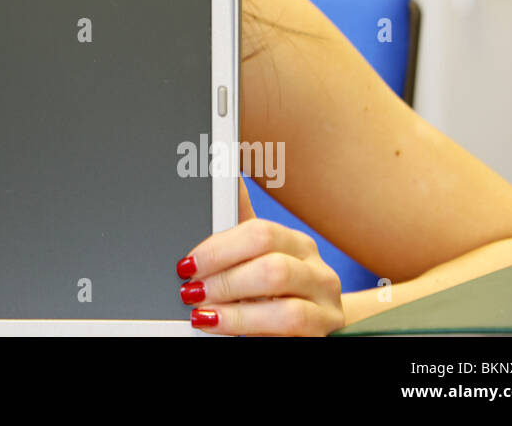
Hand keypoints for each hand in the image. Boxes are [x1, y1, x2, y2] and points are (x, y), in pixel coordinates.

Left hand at [173, 180, 344, 335]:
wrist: (314, 335)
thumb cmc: (275, 295)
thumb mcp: (254, 265)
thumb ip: (237, 232)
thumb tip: (218, 177)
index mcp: (295, 243)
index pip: (259, 233)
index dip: (217, 249)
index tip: (186, 263)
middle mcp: (316, 269)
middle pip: (270, 264)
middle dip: (223, 277)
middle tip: (191, 290)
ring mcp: (325, 303)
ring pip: (282, 300)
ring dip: (233, 305)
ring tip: (202, 311)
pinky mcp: (323, 332)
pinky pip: (289, 325)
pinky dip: (246, 325)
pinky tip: (221, 326)